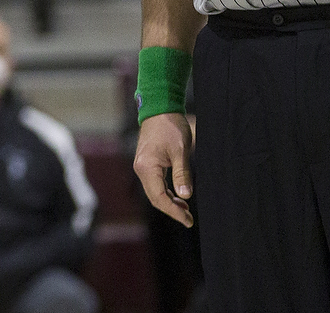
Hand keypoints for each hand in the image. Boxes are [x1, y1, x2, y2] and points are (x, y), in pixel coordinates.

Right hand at [133, 112, 194, 226]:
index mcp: (147, 167)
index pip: (159, 197)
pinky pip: (155, 184)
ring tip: (186, 210)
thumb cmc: (170, 127)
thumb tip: (185, 196)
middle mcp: (141, 169)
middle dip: (171, 210)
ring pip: (154, 192)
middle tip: (189, 219)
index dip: (173, 211)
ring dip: (169, 202)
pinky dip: (166, 193)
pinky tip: (178, 197)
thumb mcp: (181, 150)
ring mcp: (142, 167)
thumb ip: (182, 174)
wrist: (160, 109)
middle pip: (154, 198)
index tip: (188, 220)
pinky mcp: (147, 164)